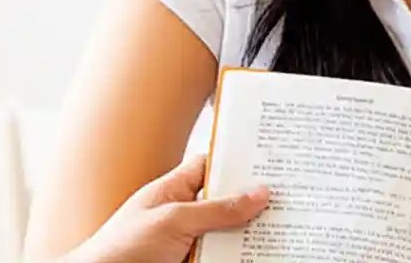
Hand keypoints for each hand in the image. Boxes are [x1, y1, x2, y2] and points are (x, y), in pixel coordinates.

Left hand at [65, 156, 268, 262]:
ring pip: (230, 235)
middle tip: (290, 198)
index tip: (271, 158)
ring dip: (252, 235)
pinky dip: (241, 256)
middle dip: (254, 202)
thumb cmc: (119, 249)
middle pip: (228, 204)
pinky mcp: (194, 262)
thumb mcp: (172, 220)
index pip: (212, 166)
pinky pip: (224, 257)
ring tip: (286, 229)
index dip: (238, 161)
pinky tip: (263, 253)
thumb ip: (216, 209)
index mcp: (173, 191)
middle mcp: (183, 216)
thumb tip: (258, 194)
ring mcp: (189, 243)